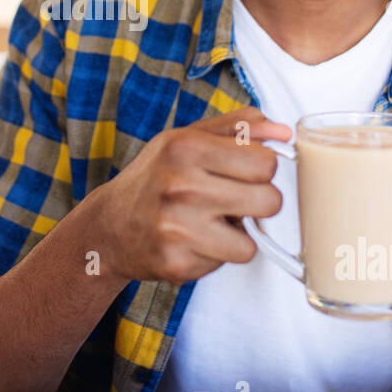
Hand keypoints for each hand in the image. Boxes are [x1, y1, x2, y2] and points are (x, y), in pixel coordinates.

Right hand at [89, 106, 291, 284]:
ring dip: (237, 236)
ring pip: (251, 243)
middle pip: (270, 202)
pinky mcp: (176, 263)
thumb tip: (283, 131)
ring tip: (211, 223)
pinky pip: (225, 264)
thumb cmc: (155, 178)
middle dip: (256, 203)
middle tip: (232, 200)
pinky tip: (193, 241)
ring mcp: (177, 227)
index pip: (266, 163)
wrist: (108, 226)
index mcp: (186, 147)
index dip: (261, 170)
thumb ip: (237, 128)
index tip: (244, 173)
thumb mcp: (187, 139)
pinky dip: (215, 255)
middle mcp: (181, 186)